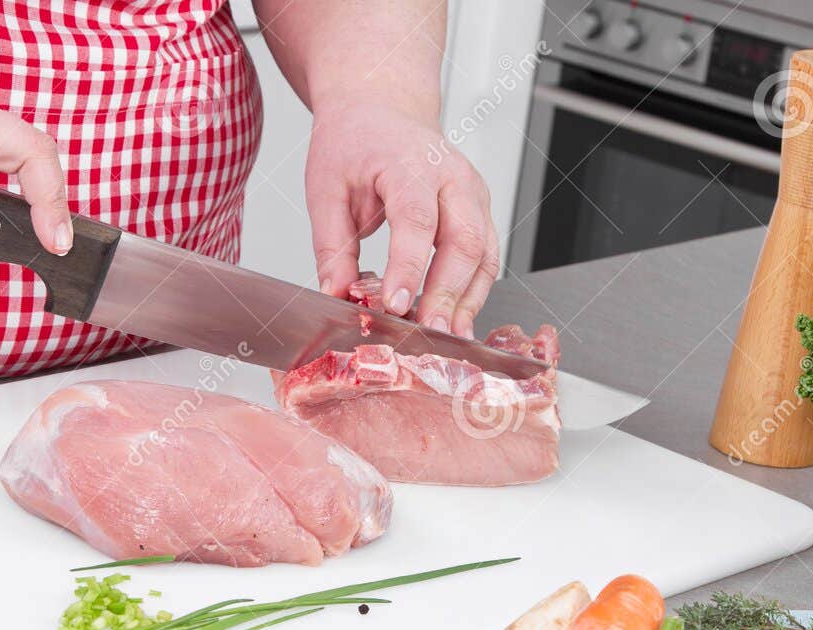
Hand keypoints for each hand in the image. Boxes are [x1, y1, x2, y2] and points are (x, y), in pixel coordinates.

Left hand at [305, 100, 499, 337]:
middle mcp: (452, 176)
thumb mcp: (326, 187)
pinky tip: (455, 320)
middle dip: (447, 293)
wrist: (382, 109)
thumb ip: (331, 244)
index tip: (396, 305)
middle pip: (464, 239)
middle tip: (428, 332)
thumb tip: (336, 293)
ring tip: (447, 338)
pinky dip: (473, 293)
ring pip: (485, 254)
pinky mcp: (480, 212)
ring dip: (467, 300)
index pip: (417, 220)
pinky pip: (487, 258)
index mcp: (410, 163)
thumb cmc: (356, 142)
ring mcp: (473, 194)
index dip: (409, 266)